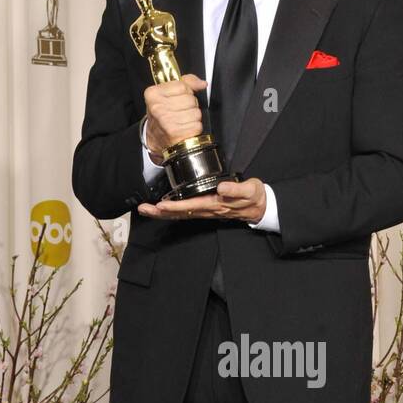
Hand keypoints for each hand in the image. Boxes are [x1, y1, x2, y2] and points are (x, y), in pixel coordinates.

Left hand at [137, 178, 267, 222]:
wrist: (260, 207)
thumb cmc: (254, 197)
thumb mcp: (250, 190)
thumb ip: (236, 189)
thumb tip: (222, 187)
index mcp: (216, 204)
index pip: (191, 206)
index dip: (175, 206)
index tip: (161, 205)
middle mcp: (208, 210)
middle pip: (180, 214)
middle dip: (160, 212)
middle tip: (143, 209)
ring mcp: (205, 211)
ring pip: (180, 215)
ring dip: (162, 213)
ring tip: (145, 209)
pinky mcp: (205, 210)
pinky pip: (185, 213)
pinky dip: (171, 212)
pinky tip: (161, 209)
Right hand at [143, 73, 206, 157]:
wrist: (155, 137)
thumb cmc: (163, 113)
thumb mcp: (167, 93)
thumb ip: (186, 83)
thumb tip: (202, 84)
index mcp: (154, 94)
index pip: (182, 86)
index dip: (186, 92)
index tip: (179, 98)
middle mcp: (158, 107)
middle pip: (190, 99)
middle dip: (190, 105)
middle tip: (181, 111)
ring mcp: (166, 121)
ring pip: (196, 113)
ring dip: (193, 117)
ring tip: (183, 120)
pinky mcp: (175, 134)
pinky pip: (197, 126)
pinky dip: (194, 128)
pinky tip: (185, 128)